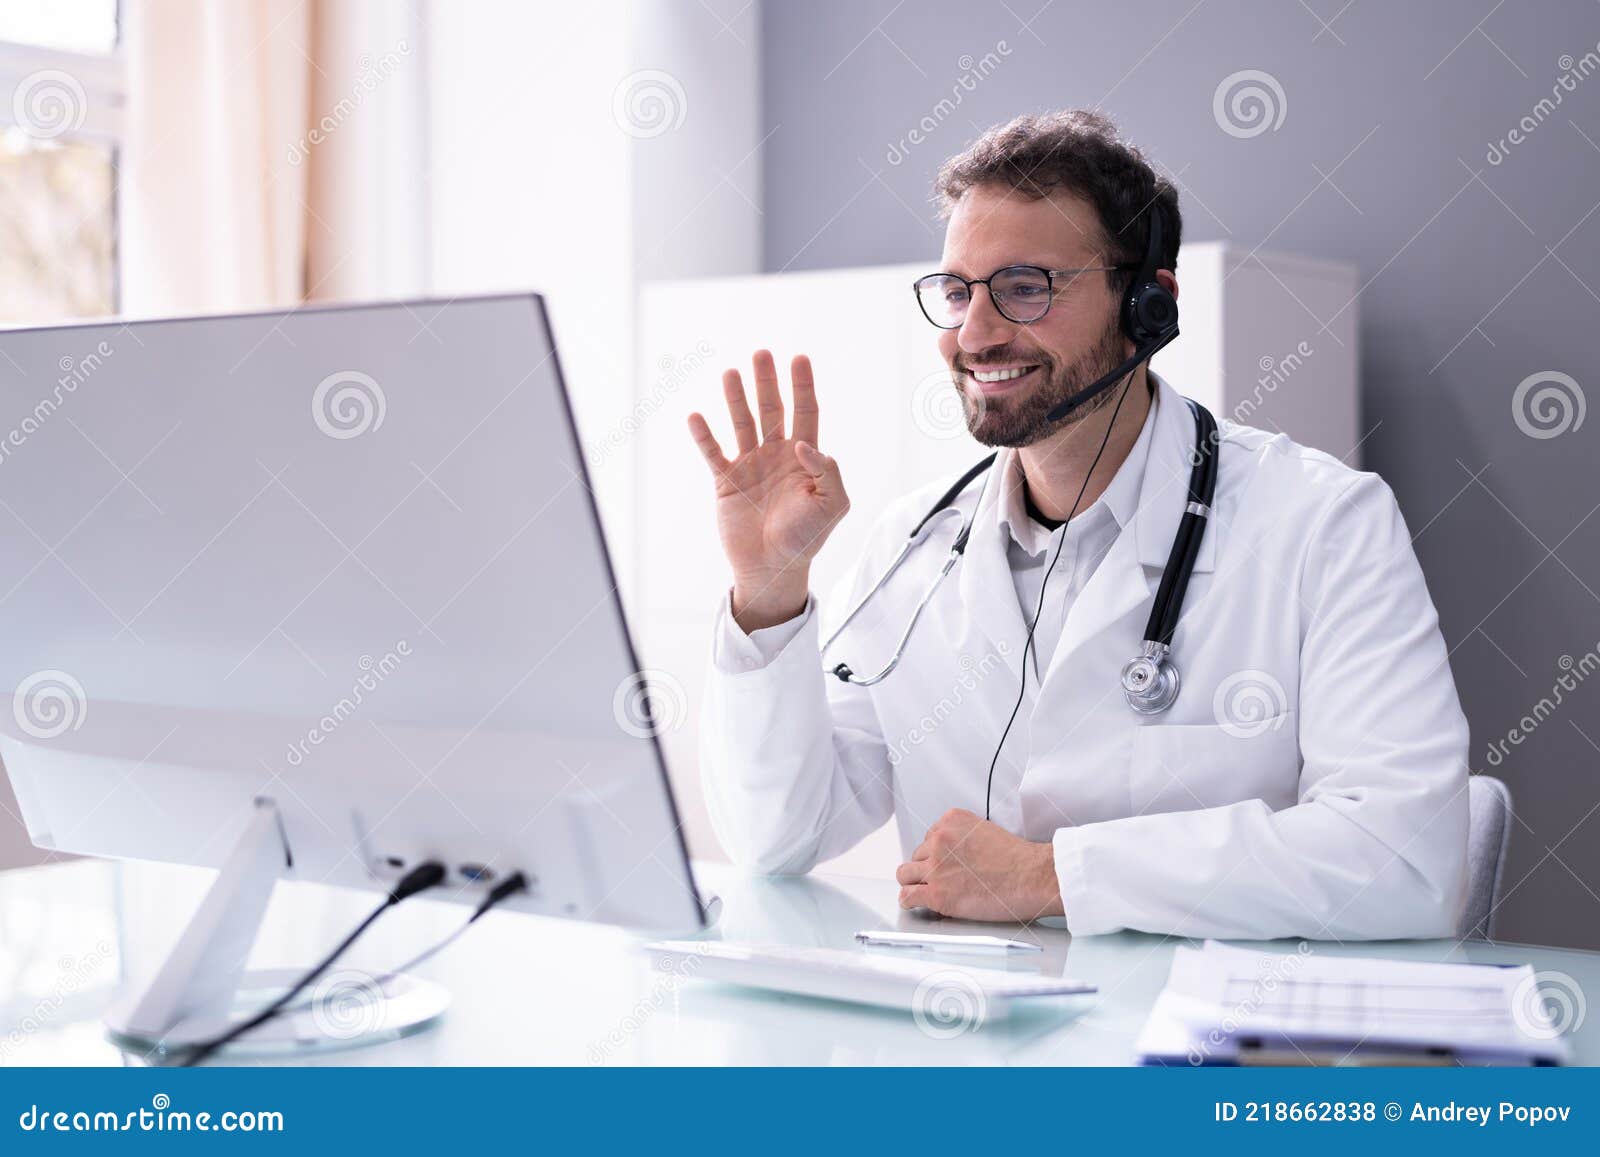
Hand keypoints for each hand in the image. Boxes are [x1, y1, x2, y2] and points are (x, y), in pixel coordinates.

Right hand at [688, 351, 849, 630]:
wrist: (774, 568)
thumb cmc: (807, 538)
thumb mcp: (832, 505)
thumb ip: (827, 471)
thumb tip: (803, 443)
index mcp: (804, 458)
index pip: (805, 412)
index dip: (803, 386)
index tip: (799, 359)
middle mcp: (775, 455)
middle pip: (772, 409)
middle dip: (767, 381)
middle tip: (762, 354)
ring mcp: (750, 466)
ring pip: (742, 423)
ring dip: (736, 398)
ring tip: (731, 373)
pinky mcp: (726, 482)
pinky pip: (713, 453)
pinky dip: (704, 436)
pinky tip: (696, 417)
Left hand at [896, 809, 1063, 921]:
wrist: (1032, 877)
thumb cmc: (1019, 860)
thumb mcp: (986, 830)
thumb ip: (963, 838)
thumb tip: (954, 855)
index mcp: (951, 821)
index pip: (928, 837)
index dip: (937, 854)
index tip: (945, 864)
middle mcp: (939, 840)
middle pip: (917, 855)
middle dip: (927, 868)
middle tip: (941, 879)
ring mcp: (936, 867)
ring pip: (905, 874)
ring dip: (915, 883)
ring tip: (925, 891)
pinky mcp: (937, 893)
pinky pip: (907, 896)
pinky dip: (909, 901)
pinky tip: (915, 903)